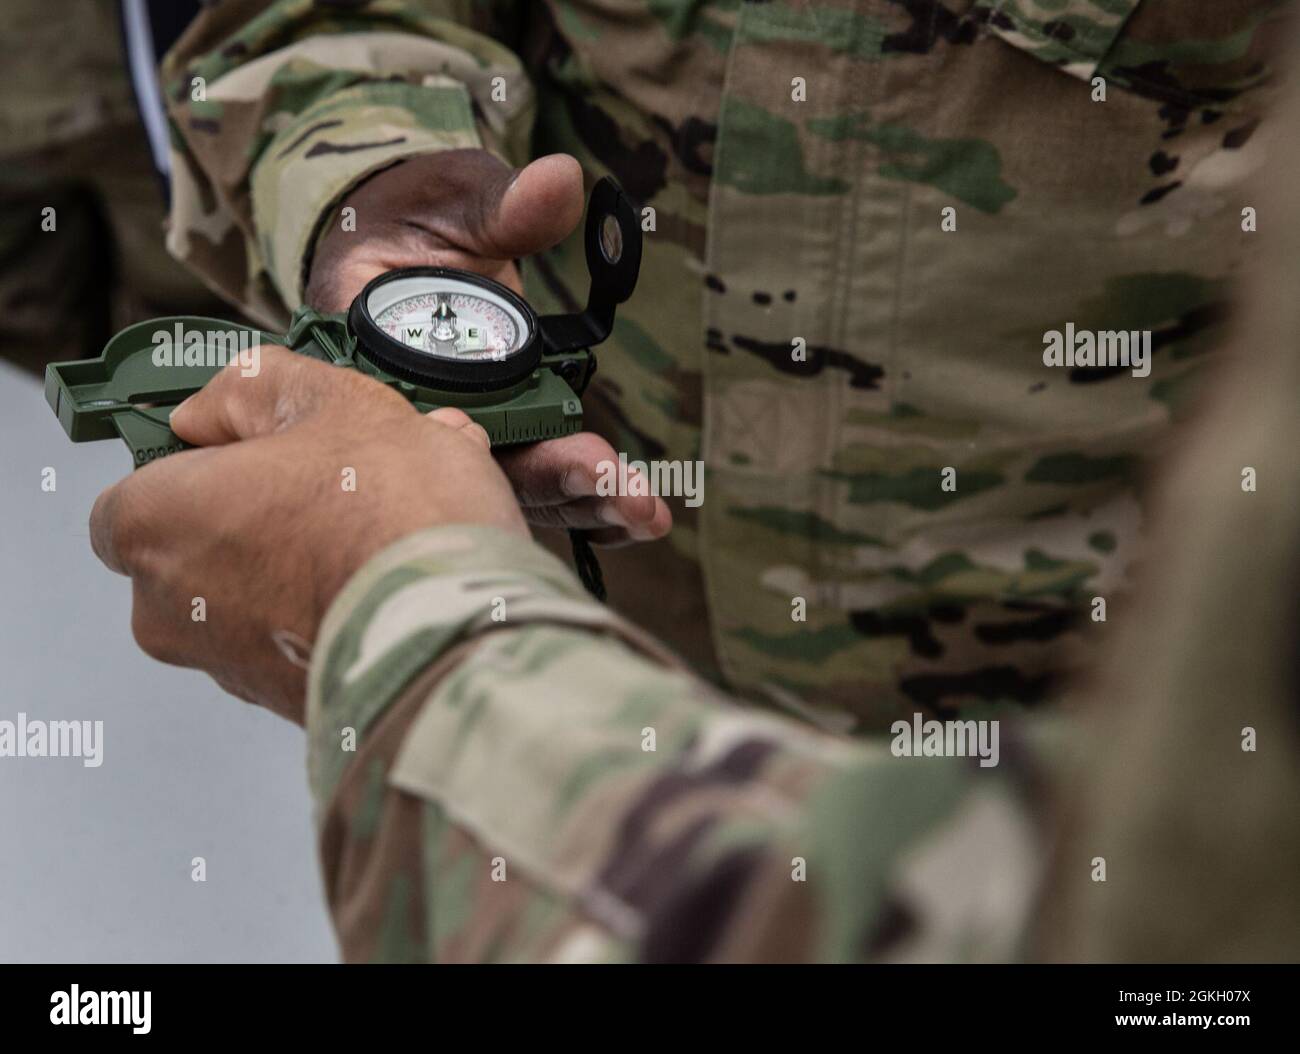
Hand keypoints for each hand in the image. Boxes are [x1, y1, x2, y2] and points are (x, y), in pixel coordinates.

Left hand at [89, 347, 525, 723]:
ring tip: (398, 527)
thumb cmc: (391, 522)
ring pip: (264, 593)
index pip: (143, 488)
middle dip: (273, 514)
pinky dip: (344, 607)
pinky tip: (406, 575)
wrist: (458, 636)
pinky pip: (308, 638)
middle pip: (208, 544)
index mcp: (153, 524)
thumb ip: (258, 388)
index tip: (270, 450)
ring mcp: (230, 667)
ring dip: (316, 559)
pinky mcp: (291, 705)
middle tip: (347, 486)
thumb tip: (218, 405)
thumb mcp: (337, 404)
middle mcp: (170, 610)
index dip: (211, 462)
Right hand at [305, 148, 670, 545]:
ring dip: (585, 504)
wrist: (411, 237)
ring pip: (517, 485)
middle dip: (558, 488)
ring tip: (648, 517)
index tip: (557, 454)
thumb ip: (497, 203)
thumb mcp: (447, 198)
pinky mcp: (505, 435)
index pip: (425, 422)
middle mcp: (415, 416)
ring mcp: (463, 434)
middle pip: (478, 475)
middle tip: (630, 504)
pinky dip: (590, 495)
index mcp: (375, 365)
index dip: (490, 444)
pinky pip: (542, 474)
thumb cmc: (412, 216)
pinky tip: (642, 517)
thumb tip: (557, 183)